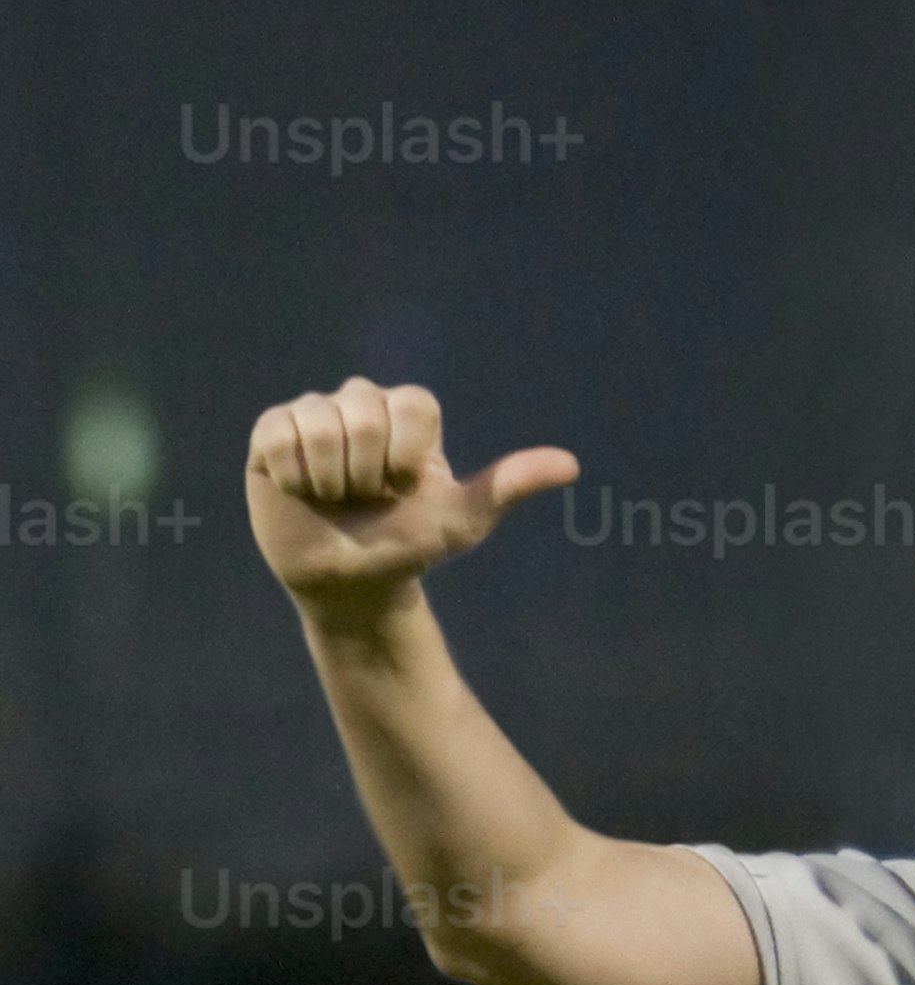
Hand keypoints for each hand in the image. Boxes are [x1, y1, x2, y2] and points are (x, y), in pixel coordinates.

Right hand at [245, 378, 574, 615]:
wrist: (352, 583)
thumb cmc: (409, 547)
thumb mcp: (463, 521)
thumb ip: (509, 486)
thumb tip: (572, 465)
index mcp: (407, 411)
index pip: (410, 406)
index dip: (406, 457)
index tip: (404, 489)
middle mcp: (361, 401)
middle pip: (362, 413)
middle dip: (366, 472)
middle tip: (366, 498)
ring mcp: (315, 412)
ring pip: (319, 424)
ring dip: (329, 479)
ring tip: (336, 498)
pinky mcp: (272, 430)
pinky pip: (279, 435)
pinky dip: (295, 475)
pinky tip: (303, 491)